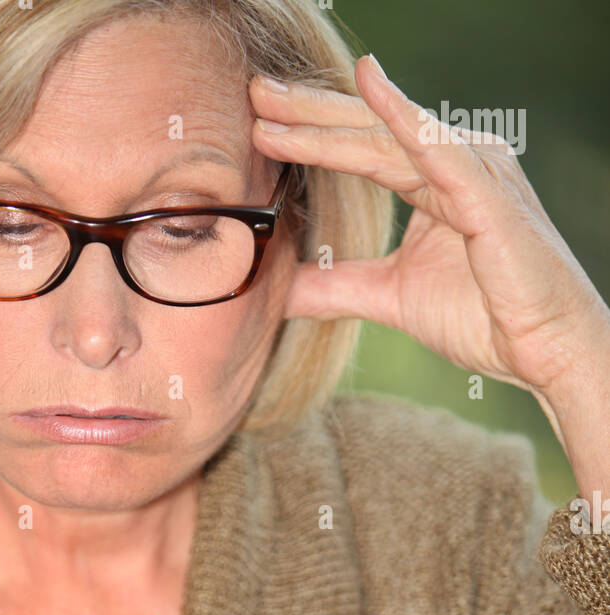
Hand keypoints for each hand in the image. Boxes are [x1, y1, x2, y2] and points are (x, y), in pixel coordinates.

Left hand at [249, 57, 609, 408]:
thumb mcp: (390, 298)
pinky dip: (401, 115)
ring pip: (388, 136)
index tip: (256, 125)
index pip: (361, 147)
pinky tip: (368, 85)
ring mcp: (473, 170)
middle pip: (368, 129)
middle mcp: (454, 162)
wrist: (543, 348)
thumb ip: (338, 288)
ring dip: (328, 119)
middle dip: (308, 112)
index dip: (310, 134)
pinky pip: (437, 147)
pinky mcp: (488, 191)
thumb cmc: (484, 317)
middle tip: (252, 92)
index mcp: (433, 179)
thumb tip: (280, 291)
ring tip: (273, 106)